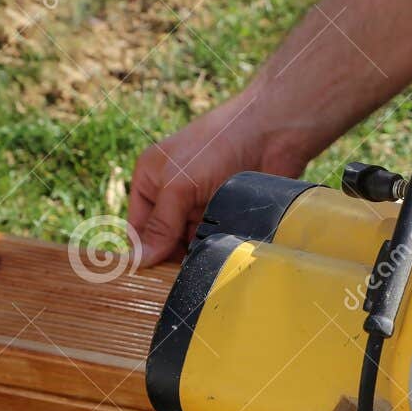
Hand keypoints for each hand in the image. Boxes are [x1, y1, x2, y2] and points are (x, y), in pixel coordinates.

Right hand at [129, 89, 313, 264]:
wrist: (272, 133)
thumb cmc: (218, 145)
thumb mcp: (178, 183)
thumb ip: (160, 223)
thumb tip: (139, 260)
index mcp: (150, 179)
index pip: (139, 227)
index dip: (146, 251)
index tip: (154, 277)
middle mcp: (173, 193)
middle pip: (166, 239)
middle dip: (174, 256)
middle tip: (183, 276)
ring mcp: (202, 203)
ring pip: (193, 243)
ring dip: (199, 254)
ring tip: (206, 264)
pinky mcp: (229, 212)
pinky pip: (218, 240)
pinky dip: (219, 249)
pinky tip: (224, 257)